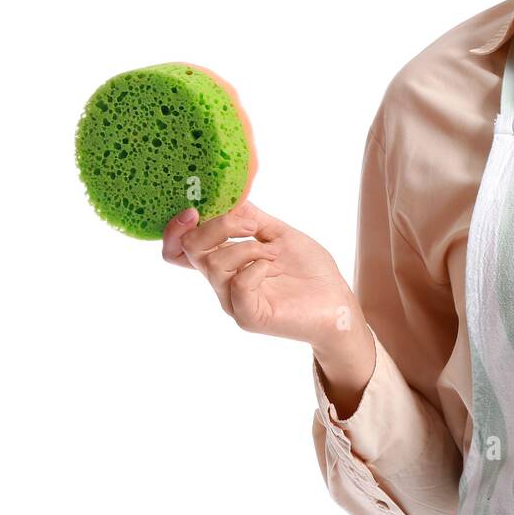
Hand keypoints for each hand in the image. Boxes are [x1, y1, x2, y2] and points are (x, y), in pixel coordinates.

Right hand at [160, 199, 361, 349]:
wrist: (338, 302)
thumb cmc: (310, 271)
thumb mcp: (279, 234)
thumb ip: (251, 218)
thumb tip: (228, 198)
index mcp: (226, 262)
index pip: (179, 250)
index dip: (175, 230)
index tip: (194, 210)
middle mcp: (223, 282)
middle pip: (190, 250)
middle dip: (218, 227)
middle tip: (251, 227)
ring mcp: (233, 301)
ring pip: (214, 264)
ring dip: (247, 248)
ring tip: (273, 252)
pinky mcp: (249, 316)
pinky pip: (238, 286)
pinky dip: (255, 268)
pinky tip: (272, 268)